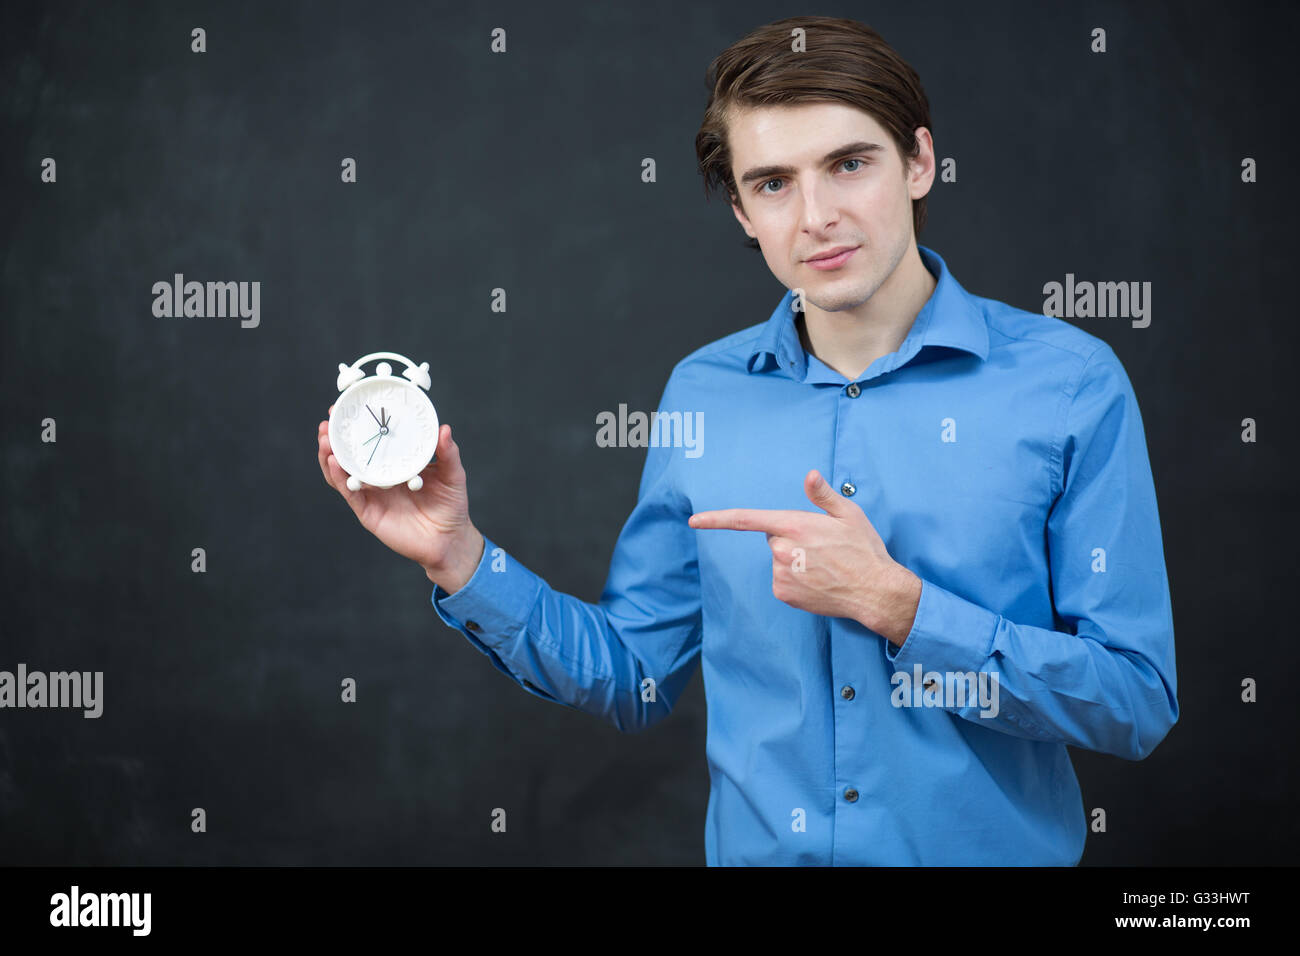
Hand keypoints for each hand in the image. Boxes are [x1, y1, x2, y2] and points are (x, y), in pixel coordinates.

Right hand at [319, 406, 484, 591]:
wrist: (450, 540)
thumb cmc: (451, 505)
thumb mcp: (453, 474)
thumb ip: (448, 453)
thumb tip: (444, 428)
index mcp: (395, 464)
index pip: (373, 441)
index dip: (360, 425)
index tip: (349, 405)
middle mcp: (379, 477)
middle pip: (350, 455)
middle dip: (336, 437)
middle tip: (329, 420)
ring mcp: (372, 495)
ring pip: (343, 473)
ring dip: (331, 455)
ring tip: (325, 437)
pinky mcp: (368, 512)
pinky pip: (350, 493)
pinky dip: (340, 478)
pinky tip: (334, 462)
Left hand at [687, 469, 920, 642]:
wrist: (874, 591)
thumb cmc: (864, 550)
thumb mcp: (849, 514)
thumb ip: (823, 495)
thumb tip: (809, 475)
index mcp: (794, 526)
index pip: (746, 519)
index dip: (716, 519)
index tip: (694, 520)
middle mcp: (782, 550)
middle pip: (773, 537)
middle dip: (790, 538)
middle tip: (821, 545)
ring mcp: (781, 575)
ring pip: (778, 560)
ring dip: (794, 560)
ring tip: (824, 565)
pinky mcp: (784, 594)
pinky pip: (782, 580)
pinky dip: (796, 579)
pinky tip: (819, 580)